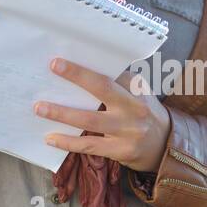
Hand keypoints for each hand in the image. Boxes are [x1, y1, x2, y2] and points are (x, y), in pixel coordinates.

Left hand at [35, 58, 172, 173]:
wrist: (166, 146)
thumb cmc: (142, 113)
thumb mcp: (137, 94)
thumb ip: (117, 82)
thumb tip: (82, 67)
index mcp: (136, 88)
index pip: (111, 71)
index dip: (89, 64)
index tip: (65, 56)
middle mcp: (134, 106)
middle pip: (103, 87)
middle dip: (78, 76)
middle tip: (54, 66)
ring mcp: (128, 130)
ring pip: (90, 119)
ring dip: (62, 113)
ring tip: (40, 108)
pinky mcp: (121, 150)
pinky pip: (89, 145)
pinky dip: (68, 142)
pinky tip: (50, 138)